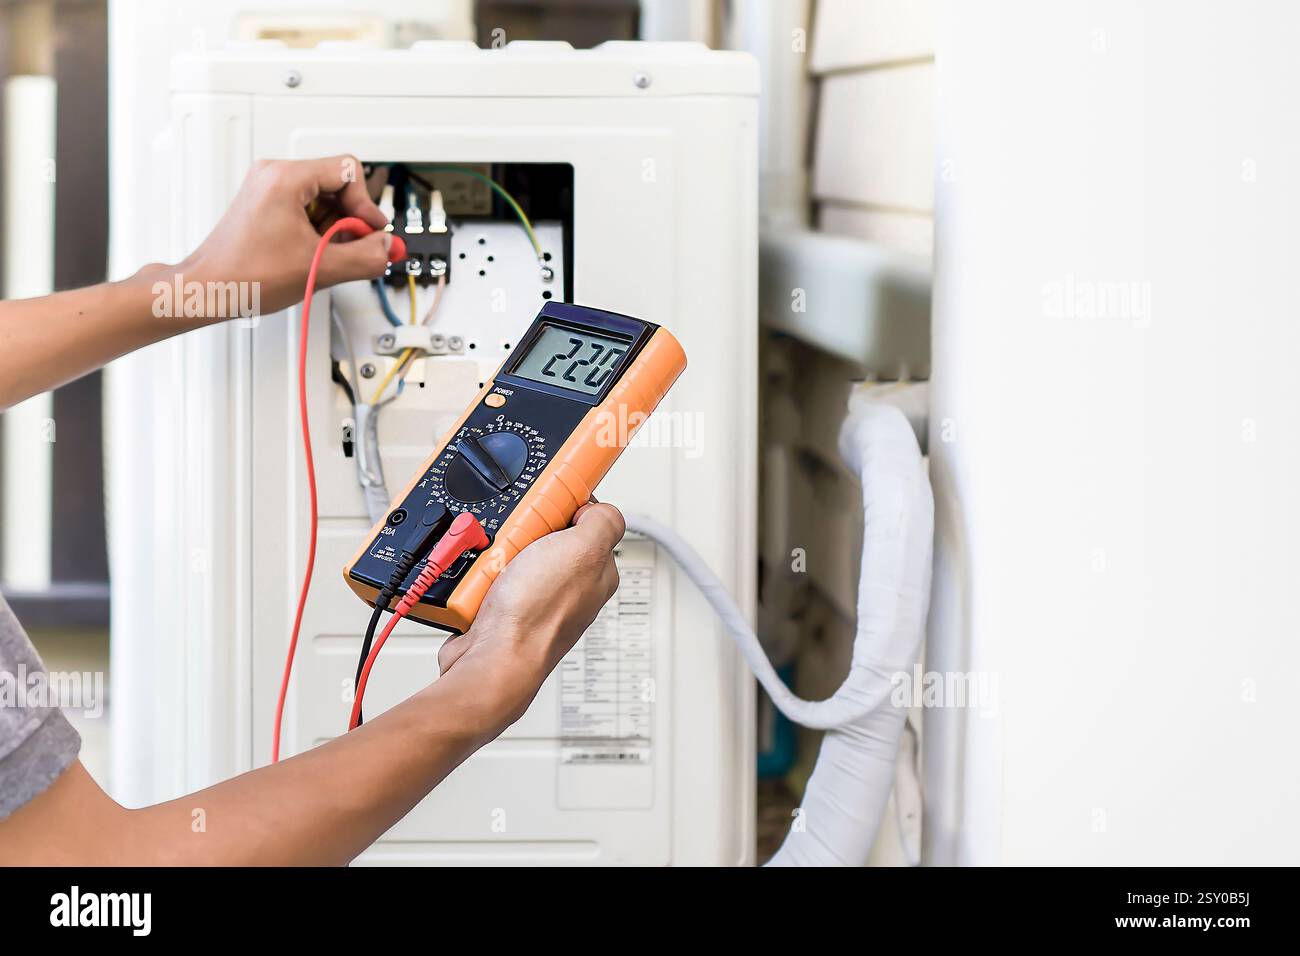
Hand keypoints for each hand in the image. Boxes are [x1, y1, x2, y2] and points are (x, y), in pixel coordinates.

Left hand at [178, 154, 393, 317]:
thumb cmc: (245, 275)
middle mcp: (275, 175)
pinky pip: (307, 208)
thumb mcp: (318, 269)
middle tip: (350, 248)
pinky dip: (318, 230)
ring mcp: (269, 188)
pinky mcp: (267, 203)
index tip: (369, 232)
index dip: (366, 205)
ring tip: (324, 255)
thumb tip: (386, 248)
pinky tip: (312, 253)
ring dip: (334, 228)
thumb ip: (364, 257)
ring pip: (324, 198)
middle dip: (349, 220)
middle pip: (337, 184)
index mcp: (285, 178)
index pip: (348, 171)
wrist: (209, 288)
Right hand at [435, 502, 624, 730]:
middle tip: (517, 541)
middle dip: (522, 530)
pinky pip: (485, 576)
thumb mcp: (584, 549)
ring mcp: (533, 598)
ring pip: (510, 552)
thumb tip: (599, 509)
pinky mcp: (501, 609)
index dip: (564, 506)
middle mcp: (568, 587)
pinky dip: (477, 574)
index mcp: (596, 571)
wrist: (491, 661)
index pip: (585, 521)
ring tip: (494, 563)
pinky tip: (480, 583)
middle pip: (542, 534)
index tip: (547, 505)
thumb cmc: (536, 616)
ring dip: (494, 551)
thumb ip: (603, 521)